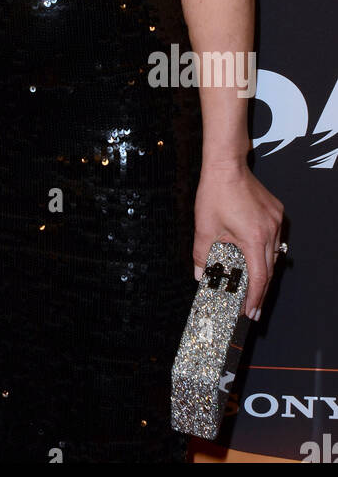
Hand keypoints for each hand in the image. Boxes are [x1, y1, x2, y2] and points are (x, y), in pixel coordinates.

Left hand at [193, 162, 284, 318]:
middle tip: (251, 307)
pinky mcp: (276, 212)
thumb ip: (202, 255)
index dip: (255, 298)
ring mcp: (275, 221)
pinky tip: (255, 256)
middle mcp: (270, 231)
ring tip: (252, 285)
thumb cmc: (216, 192)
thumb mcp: (204, 227)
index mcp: (254, 238)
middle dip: (260, 291)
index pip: (259, 277)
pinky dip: (265, 251)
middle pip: (269, 269)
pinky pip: (274, 238)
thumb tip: (200, 275)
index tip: (250, 311)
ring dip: (263, 271)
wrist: (226, 165)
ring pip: (273, 254)